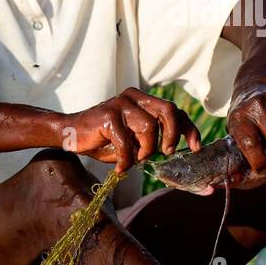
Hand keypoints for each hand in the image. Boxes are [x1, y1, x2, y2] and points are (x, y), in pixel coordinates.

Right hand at [60, 88, 201, 172]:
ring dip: (145, 150)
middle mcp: (134, 97)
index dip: (188, 128)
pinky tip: (119, 167)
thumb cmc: (104, 139)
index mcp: (143, 100)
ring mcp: (120, 104)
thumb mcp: (133, 140)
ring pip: (150, 127)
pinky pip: (127, 142)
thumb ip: (152, 141)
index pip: (174, 111)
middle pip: (168, 110)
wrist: (69, 134)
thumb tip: (175, 154)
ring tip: (134, 159)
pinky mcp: (107, 115)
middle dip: (173, 134)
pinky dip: (125, 160)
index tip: (195, 147)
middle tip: (167, 152)